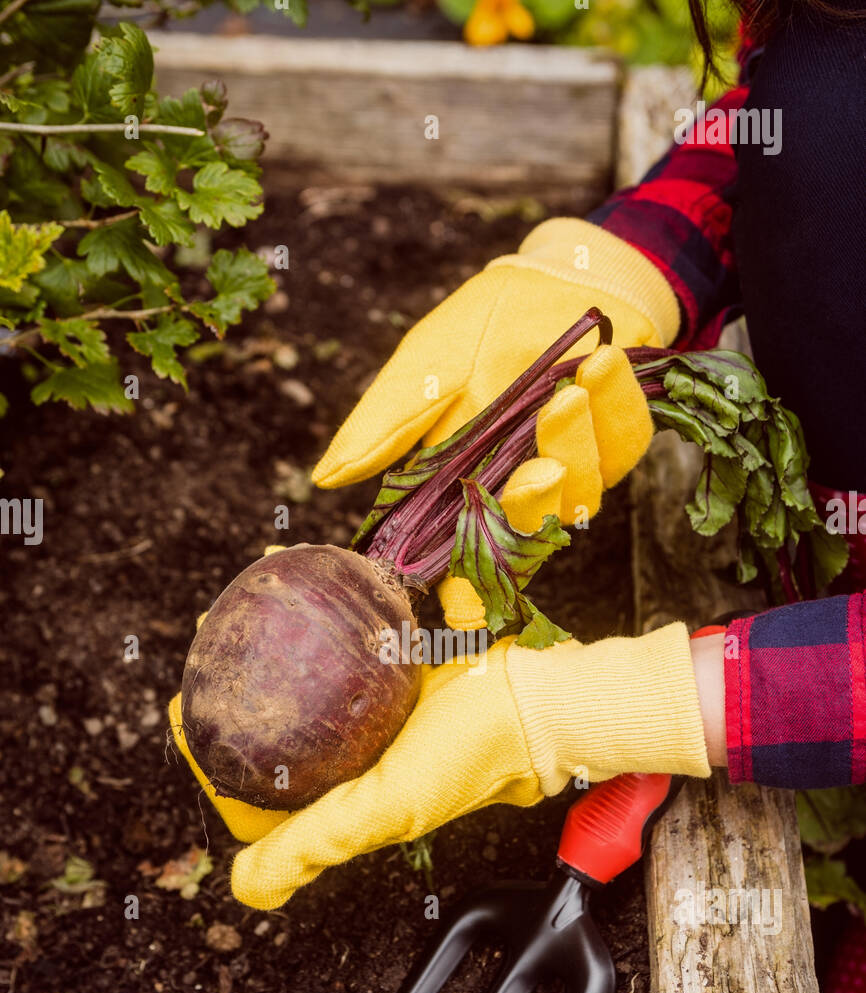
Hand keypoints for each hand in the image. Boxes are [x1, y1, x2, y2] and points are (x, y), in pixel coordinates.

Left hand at [169, 622, 708, 910]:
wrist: (547, 699)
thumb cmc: (473, 755)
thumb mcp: (386, 808)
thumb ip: (315, 844)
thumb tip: (242, 891)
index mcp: (347, 805)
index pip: (260, 799)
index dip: (211, 763)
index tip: (186, 712)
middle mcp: (359, 763)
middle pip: (277, 734)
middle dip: (232, 695)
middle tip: (207, 646)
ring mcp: (380, 716)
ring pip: (307, 683)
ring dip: (271, 646)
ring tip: (246, 603)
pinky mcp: (404, 671)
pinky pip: (349, 639)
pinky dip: (325, 611)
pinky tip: (303, 569)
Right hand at [312, 218, 680, 628]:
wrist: (550, 277)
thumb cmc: (478, 330)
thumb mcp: (420, 372)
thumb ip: (383, 427)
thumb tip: (325, 479)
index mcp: (468, 491)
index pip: (466, 562)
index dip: (467, 595)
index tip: (465, 615)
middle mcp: (523, 491)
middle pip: (530, 534)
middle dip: (531, 504)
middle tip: (534, 470)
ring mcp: (577, 468)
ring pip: (583, 489)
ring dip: (575, 443)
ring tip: (568, 390)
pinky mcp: (622, 436)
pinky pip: (626, 440)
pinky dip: (613, 404)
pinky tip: (600, 364)